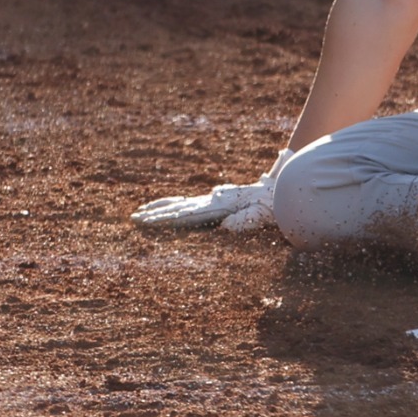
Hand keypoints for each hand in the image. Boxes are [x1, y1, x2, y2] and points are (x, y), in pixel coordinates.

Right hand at [131, 148, 292, 232]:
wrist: (283, 187)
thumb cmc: (273, 202)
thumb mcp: (261, 215)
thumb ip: (245, 221)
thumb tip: (225, 229)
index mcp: (218, 205)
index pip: (186, 213)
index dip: (166, 216)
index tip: (147, 218)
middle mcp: (211, 201)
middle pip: (178, 208)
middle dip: (156, 214)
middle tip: (134, 218)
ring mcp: (212, 201)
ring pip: (180, 206)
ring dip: (159, 211)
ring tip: (139, 215)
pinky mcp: (216, 203)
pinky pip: (189, 208)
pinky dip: (172, 208)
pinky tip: (163, 210)